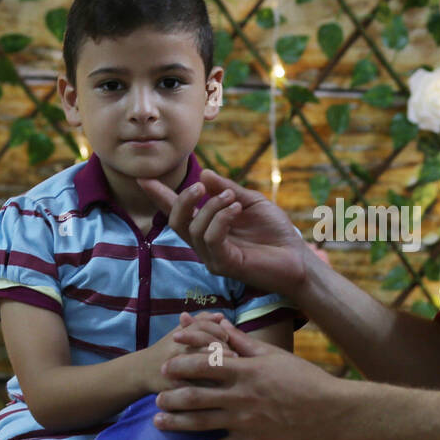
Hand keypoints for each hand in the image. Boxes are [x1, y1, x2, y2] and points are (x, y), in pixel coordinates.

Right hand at [138, 169, 310, 297]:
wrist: (297, 256)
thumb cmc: (275, 232)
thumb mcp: (250, 202)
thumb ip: (226, 190)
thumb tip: (204, 174)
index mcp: (208, 227)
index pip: (178, 211)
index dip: (160, 195)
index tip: (142, 178)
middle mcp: (205, 244)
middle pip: (176, 222)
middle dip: (183, 200)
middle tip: (199, 185)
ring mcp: (213, 257)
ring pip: (194, 229)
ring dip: (211, 207)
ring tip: (232, 198)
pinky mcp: (225, 265)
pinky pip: (211, 239)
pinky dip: (220, 219)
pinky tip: (236, 209)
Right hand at [145, 312, 233, 392]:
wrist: (142, 371)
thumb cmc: (167, 348)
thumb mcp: (180, 331)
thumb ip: (200, 321)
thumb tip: (221, 316)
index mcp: (179, 334)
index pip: (203, 326)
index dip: (218, 330)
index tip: (227, 337)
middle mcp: (177, 349)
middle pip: (205, 344)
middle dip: (223, 348)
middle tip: (236, 355)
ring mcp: (176, 367)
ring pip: (203, 365)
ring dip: (220, 366)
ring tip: (231, 368)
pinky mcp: (176, 387)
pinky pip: (197, 386)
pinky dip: (211, 385)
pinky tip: (221, 385)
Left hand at [154, 319, 340, 439]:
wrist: (332, 411)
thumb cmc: (306, 378)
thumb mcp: (275, 356)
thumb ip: (244, 342)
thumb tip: (221, 325)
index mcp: (247, 370)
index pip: (204, 364)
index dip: (181, 364)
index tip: (167, 366)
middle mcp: (241, 395)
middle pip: (194, 395)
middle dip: (170, 395)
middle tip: (156, 395)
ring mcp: (245, 421)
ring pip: (199, 422)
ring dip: (174, 422)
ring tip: (157, 421)